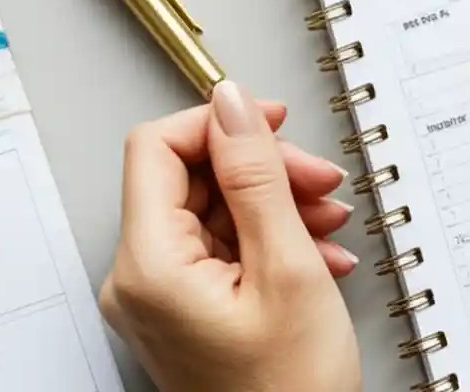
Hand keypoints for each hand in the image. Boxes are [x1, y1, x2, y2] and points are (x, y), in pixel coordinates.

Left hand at [100, 81, 361, 391]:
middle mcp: (141, 279)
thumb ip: (256, 176)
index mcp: (149, 266)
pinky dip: (272, 240)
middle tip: (319, 180)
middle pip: (192, 179)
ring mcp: (162, 297)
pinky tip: (317, 254)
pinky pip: (224, 249)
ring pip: (215, 212)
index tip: (270, 119)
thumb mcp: (287, 266)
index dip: (218, 123)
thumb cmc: (291, 390)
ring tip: (328, 223)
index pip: (157, 148)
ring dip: (277, 205)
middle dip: (263, 170)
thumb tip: (233, 106)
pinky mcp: (187, 309)